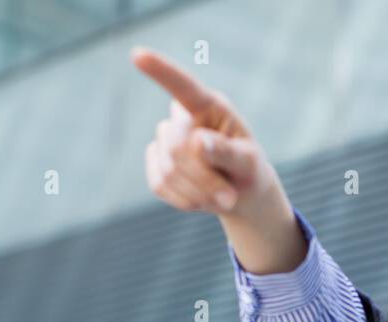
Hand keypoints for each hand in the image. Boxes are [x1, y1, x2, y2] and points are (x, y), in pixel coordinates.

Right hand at [131, 45, 281, 218]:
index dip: (161, 71)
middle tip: (230, 197)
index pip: (183, 87)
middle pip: (177, 147)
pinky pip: (160, 185)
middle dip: (204, 178)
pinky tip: (202, 198)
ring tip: (222, 196)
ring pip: (168, 170)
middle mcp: (182, 118)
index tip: (138, 55)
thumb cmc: (248, 170)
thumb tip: (197, 142)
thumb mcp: (249, 162)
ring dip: (199, 192)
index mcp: (208, 106)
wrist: (239, 194)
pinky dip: (185, 200)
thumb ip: (227, 152)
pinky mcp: (155, 164)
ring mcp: (165, 140)